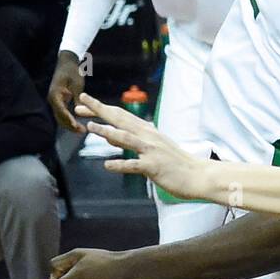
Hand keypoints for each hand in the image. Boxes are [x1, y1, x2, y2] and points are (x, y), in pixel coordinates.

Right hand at [48, 52, 86, 133]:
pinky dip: (69, 118)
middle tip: (82, 131)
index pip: (61, 110)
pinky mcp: (59, 100)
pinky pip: (63, 112)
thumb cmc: (73, 71)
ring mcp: (55, 100)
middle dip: (70, 125)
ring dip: (69, 124)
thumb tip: (78, 111)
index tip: (76, 126)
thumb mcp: (77, 84)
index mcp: (55, 94)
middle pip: (60, 117)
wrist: (67, 61)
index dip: (69, 119)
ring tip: (81, 130)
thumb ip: (78, 98)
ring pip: (60, 116)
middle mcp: (53, 99)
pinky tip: (77, 124)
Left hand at [76, 93, 203, 199]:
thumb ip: (130, 142)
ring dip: (108, 132)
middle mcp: (148, 137)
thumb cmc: (175, 163)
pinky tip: (107, 165)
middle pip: (121, 120)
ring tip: (91, 127)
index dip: (102, 109)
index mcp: (147, 131)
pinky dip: (120, 164)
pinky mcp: (154, 167)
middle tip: (81, 103)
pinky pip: (134, 165)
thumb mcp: (152, 147)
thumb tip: (109, 138)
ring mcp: (151, 151)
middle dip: (100, 111)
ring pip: (126, 138)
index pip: (120, 116)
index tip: (85, 103)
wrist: (198, 175)